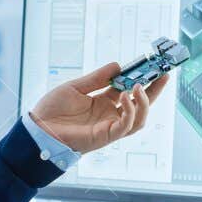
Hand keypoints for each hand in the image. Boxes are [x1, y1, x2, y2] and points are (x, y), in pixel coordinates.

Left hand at [29, 62, 169, 153]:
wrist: (38, 128)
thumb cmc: (52, 110)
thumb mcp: (76, 87)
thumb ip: (97, 78)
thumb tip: (118, 65)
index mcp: (103, 102)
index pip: (128, 89)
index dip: (141, 78)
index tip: (151, 65)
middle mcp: (109, 115)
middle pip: (140, 104)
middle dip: (154, 91)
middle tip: (163, 74)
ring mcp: (109, 126)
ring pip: (139, 119)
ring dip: (144, 103)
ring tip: (140, 86)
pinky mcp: (105, 136)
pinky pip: (125, 126)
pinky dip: (129, 111)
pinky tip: (125, 97)